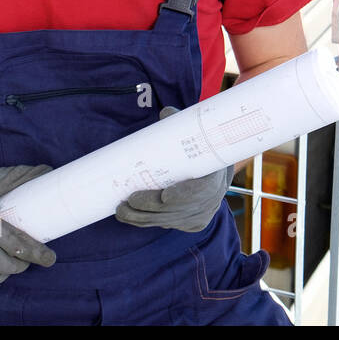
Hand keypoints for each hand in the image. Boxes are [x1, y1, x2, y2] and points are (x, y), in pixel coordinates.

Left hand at [114, 107, 234, 231]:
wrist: (217, 169)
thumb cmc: (201, 148)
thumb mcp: (195, 133)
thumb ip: (179, 122)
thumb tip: (164, 114)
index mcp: (215, 176)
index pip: (202, 191)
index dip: (183, 196)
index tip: (165, 195)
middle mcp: (211, 201)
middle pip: (176, 210)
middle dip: (149, 209)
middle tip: (127, 202)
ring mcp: (202, 215)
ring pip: (168, 221)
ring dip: (142, 219)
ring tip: (121, 211)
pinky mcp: (193, 224)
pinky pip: (168, 225)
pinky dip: (149, 222)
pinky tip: (133, 218)